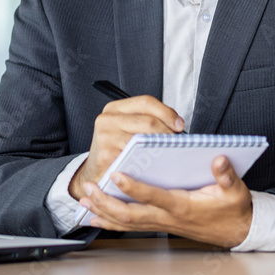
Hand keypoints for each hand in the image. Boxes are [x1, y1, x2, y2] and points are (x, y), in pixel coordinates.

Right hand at [68, 95, 183, 199]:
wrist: (95, 172)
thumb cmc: (116, 149)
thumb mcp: (125, 128)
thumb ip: (146, 120)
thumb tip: (176, 125)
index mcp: (114, 109)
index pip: (146, 102)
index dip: (167, 112)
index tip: (179, 125)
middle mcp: (107, 120)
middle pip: (148, 121)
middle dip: (168, 132)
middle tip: (177, 143)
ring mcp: (106, 138)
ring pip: (145, 140)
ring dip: (162, 148)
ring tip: (170, 154)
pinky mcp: (107, 156)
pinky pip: (137, 158)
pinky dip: (151, 162)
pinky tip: (157, 166)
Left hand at [78, 155, 252, 248]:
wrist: (235, 230)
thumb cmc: (231, 209)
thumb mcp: (235, 191)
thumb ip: (226, 175)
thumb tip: (219, 159)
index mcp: (183, 205)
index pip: (153, 196)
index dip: (134, 187)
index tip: (117, 175)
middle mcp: (168, 217)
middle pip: (130, 214)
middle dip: (107, 202)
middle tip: (90, 190)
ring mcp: (161, 223)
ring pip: (126, 222)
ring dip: (103, 212)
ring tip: (85, 200)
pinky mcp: (158, 224)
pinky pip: (129, 227)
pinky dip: (110, 223)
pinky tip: (95, 218)